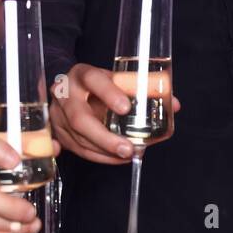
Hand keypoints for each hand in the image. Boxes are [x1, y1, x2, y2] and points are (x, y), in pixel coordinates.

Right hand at [48, 62, 181, 164]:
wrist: (68, 90)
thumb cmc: (99, 85)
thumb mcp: (116, 80)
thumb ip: (143, 90)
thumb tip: (174, 105)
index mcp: (81, 74)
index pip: (93, 80)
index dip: (108, 93)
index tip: (126, 108)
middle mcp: (64, 94)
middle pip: (79, 118)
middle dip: (105, 137)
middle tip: (128, 148)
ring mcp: (57, 115)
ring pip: (78, 138)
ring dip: (105, 151)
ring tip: (128, 155)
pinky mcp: (58, 133)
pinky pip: (77, 150)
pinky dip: (100, 157)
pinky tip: (118, 158)